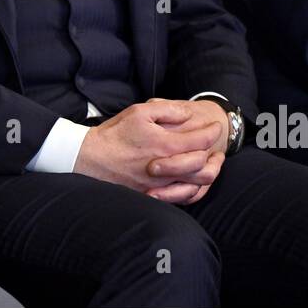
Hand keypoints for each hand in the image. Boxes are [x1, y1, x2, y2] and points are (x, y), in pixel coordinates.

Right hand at [73, 99, 223, 200]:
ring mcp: (160, 184)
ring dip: (208, 171)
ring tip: (210, 162)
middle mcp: (166, 167)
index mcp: (164, 145)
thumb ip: (167, 110)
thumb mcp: (139, 111)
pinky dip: (193, 187)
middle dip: (215, 153)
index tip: (215, 126)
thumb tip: (187, 113)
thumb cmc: (114, 134)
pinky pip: (182, 197)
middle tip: (217, 144)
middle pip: (204, 165)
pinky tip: (193, 178)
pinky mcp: (152, 195)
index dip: (212, 132)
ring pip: (196, 183)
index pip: (200, 140)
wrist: (90, 158)